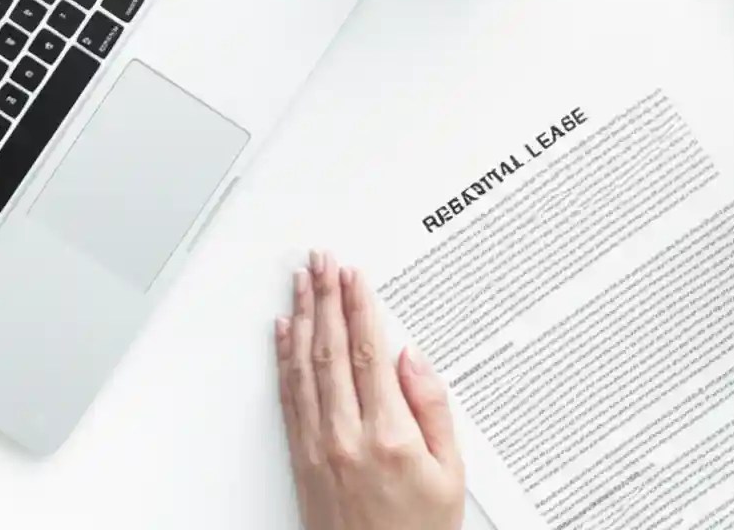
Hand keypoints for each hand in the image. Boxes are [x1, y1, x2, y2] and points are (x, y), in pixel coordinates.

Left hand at [275, 251, 464, 529]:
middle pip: (331, 349)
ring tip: (301, 283)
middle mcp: (346, 435)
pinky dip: (284, 359)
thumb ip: (432, 408)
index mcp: (389, 434)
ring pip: (305, 367)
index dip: (359, 306)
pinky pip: (289, 397)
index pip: (369, 352)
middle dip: (325, 298)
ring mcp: (319, 446)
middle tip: (321, 261)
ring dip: (301, 318)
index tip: (354, 275)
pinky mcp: (302, 458)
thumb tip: (412, 359)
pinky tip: (284, 335)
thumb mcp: (450, 473)